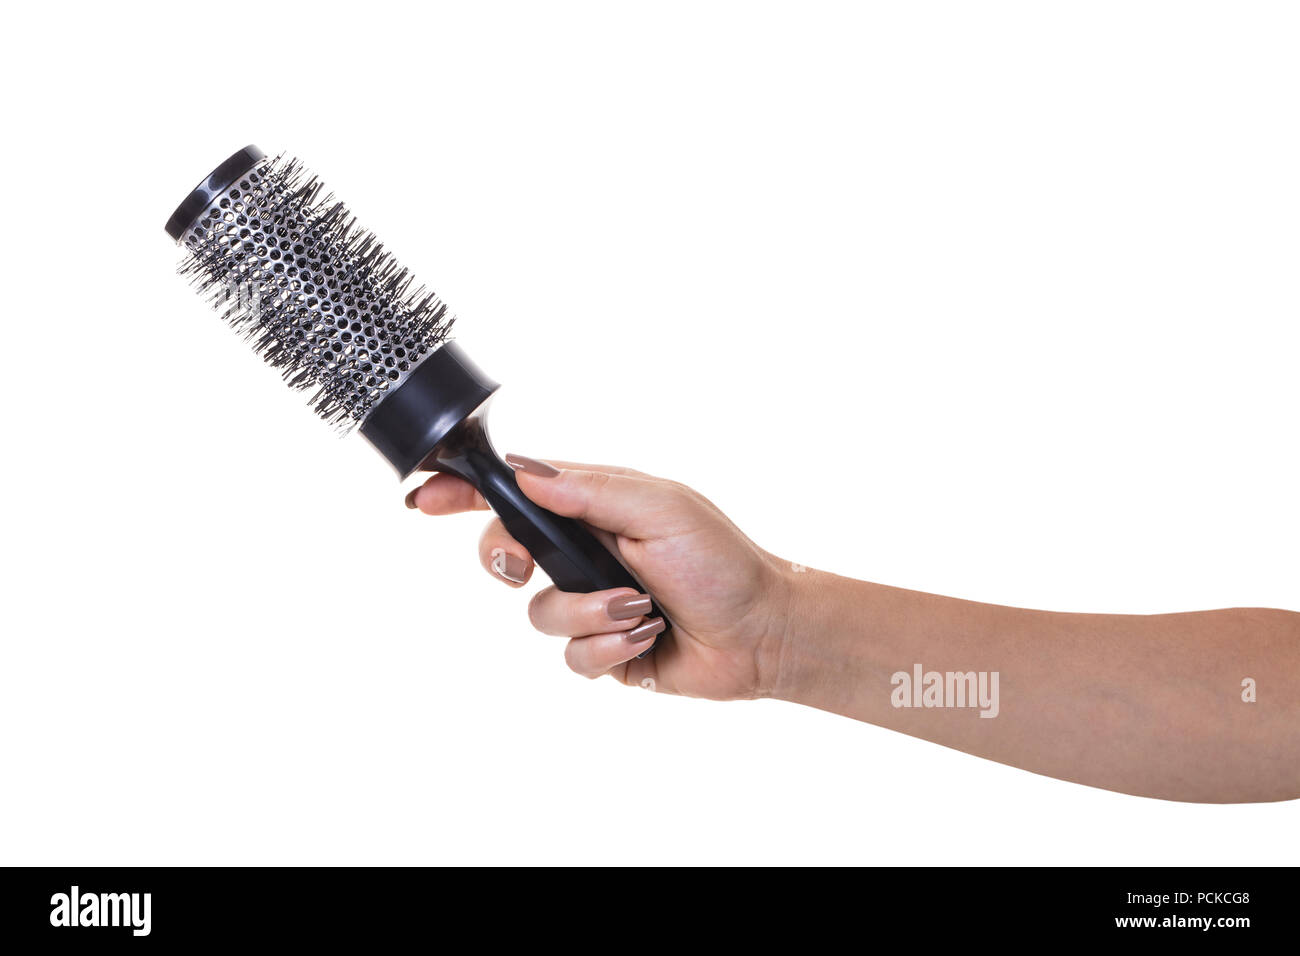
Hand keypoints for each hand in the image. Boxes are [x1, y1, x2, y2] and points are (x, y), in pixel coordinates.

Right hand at [405, 456, 793, 698]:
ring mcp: (590, 600)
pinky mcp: (601, 647)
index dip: (464, 493)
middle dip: (508, 560)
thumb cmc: (721, 561)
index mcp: (595, 505)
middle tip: (527, 566)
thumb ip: (590, 490)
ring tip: (638, 608)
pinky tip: (647, 636)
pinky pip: (570, 655)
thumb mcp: (660, 508)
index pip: (516, 493)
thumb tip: (525, 473)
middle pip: (505, 551)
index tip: (424, 497)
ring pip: (537, 613)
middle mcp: (585, 551)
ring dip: (587, 611)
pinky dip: (608, 645)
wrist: (762, 633)